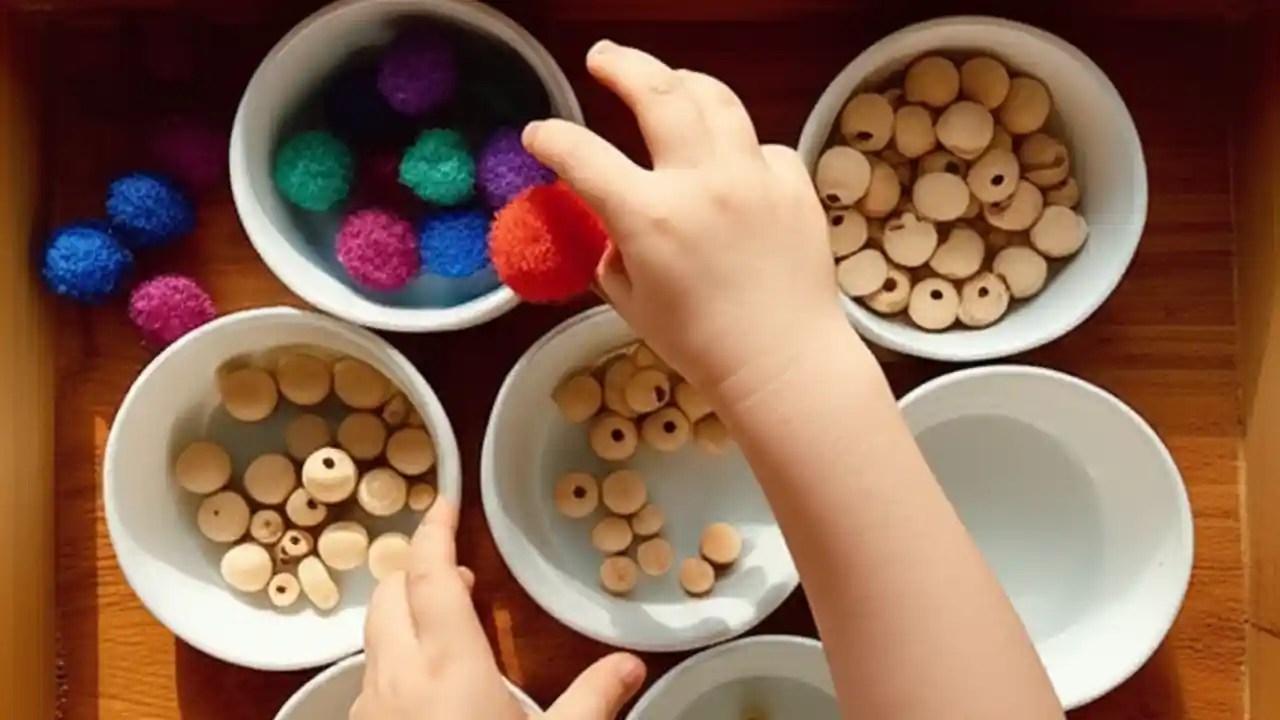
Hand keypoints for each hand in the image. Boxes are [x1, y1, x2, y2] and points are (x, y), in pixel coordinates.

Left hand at [353, 500, 645, 719]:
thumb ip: (593, 700)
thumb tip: (631, 664)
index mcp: (449, 666)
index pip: (428, 574)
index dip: (433, 530)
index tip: (445, 500)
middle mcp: (397, 677)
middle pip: (389, 594)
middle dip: (415, 567)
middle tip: (456, 564)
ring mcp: (371, 709)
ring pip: (373, 636)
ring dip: (402, 613)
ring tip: (444, 619)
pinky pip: (369, 677)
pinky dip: (393, 656)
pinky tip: (424, 684)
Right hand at [523, 41, 845, 408]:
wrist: (783, 362)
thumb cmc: (700, 344)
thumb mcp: (631, 301)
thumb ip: (612, 250)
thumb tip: (610, 223)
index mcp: (650, 217)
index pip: (582, 156)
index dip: (550, 138)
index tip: (538, 134)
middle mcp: (702, 182)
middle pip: (657, 91)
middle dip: (621, 64)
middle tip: (602, 57)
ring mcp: (754, 176)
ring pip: (715, 97)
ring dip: (681, 81)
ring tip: (666, 82)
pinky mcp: (794, 183)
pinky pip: (761, 144)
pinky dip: (738, 146)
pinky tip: (729, 162)